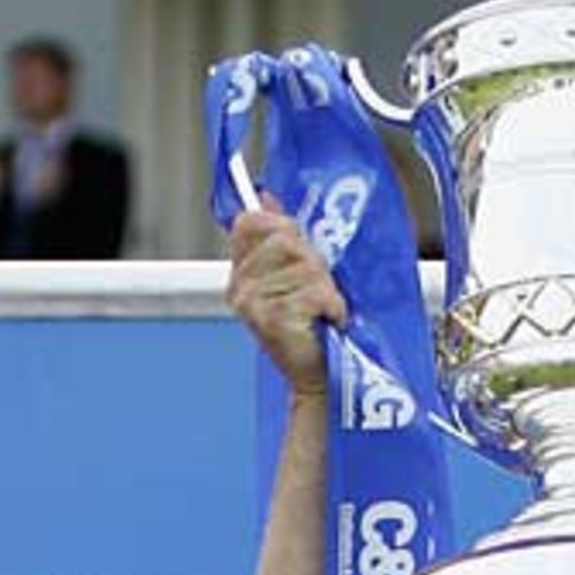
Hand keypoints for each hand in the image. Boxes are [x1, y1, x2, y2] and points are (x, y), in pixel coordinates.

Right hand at [227, 208, 346, 392]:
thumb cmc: (312, 329)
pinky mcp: (273, 320)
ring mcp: (254, 304)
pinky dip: (333, 305)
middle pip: (283, 239)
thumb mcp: (295, 275)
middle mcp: (241, 288)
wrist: (319, 377)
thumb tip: (266, 197)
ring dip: (325, 285)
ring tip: (323, 308)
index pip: (249, 222)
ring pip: (303, 265)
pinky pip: (315, 291)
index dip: (280, 225)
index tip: (300, 246)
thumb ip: (280, 238)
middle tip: (319, 287)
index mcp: (242, 274)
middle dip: (311, 259)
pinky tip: (328, 320)